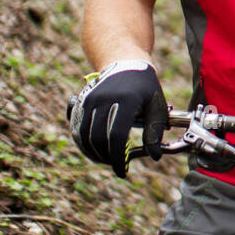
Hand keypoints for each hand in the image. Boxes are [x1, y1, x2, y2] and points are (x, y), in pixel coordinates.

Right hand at [67, 61, 167, 177]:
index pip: (116, 136)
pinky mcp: (81, 102)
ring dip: (94, 153)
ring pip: (84, 136)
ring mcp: (90, 100)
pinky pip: (77, 128)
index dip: (118, 158)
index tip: (123, 171)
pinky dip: (83, 144)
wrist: (125, 63)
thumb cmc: (145, 87)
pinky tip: (94, 151)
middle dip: (106, 158)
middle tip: (116, 165)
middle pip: (98, 138)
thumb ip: (154, 131)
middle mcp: (104, 99)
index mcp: (125, 100)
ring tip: (106, 160)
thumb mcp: (157, 106)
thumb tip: (155, 156)